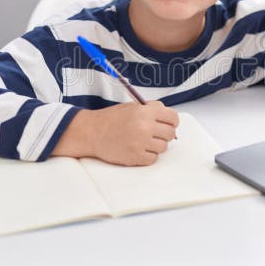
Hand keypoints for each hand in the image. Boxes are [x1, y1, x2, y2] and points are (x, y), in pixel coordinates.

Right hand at [53, 101, 178, 165]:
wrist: (92, 132)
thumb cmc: (112, 119)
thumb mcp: (133, 106)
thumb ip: (152, 108)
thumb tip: (168, 116)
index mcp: (145, 112)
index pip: (173, 118)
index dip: (172, 122)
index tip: (168, 124)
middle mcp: (145, 127)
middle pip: (170, 134)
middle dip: (164, 134)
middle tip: (154, 134)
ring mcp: (140, 143)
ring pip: (163, 147)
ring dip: (156, 145)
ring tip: (143, 141)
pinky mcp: (135, 157)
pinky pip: (153, 159)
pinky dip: (148, 156)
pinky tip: (138, 149)